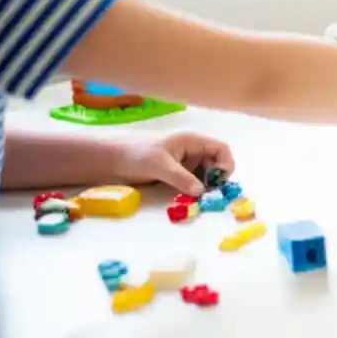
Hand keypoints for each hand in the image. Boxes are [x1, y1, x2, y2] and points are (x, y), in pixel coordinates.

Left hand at [114, 132, 234, 196]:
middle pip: (216, 163)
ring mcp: (184, 162)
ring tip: (198, 197)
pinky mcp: (177, 173)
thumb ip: (182, 178)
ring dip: (206, 185)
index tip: (219, 181)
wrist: (111, 159)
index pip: (220, 149)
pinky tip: (189, 196)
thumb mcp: (160, 166)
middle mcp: (192, 150)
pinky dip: (195, 189)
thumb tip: (202, 192)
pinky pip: (194, 181)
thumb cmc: (135, 154)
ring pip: (206, 174)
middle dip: (216, 178)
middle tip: (210, 193)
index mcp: (191, 141)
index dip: (225, 164)